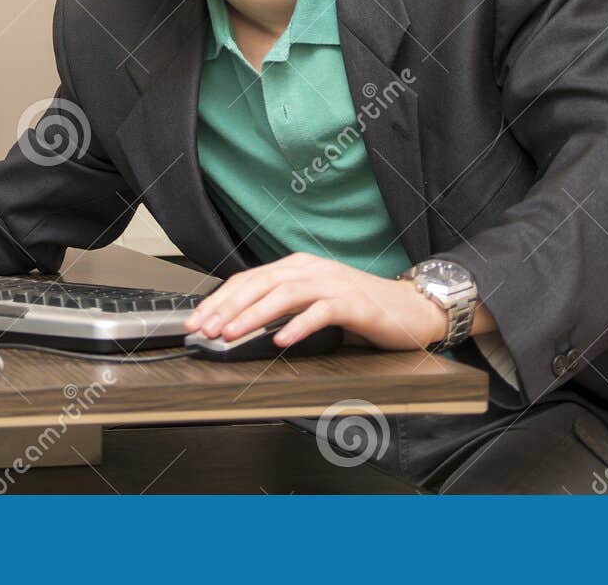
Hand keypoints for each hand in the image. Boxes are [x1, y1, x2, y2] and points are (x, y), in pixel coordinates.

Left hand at [181, 252, 448, 351]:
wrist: (410, 309)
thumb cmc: (361, 309)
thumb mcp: (313, 302)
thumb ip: (283, 306)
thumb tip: (238, 323)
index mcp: (298, 267)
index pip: (249, 279)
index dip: (219, 299)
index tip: (197, 321)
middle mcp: (312, 269)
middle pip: (260, 284)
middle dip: (227, 308)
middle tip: (205, 329)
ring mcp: (333, 284)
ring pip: (284, 295)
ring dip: (254, 315)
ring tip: (232, 334)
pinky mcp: (354, 303)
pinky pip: (321, 312)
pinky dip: (299, 326)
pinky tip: (282, 341)